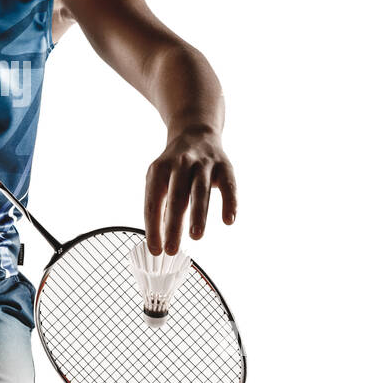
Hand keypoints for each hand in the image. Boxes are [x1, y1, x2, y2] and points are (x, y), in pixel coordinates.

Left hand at [144, 125, 236, 254]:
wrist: (195, 132)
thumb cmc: (174, 167)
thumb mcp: (160, 179)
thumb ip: (160, 206)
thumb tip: (158, 241)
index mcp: (158, 170)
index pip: (153, 202)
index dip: (153, 227)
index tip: (155, 250)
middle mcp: (180, 164)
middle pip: (176, 198)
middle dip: (173, 226)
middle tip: (171, 250)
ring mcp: (203, 164)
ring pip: (200, 191)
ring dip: (198, 215)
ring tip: (196, 237)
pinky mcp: (224, 165)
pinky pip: (228, 185)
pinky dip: (229, 202)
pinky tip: (229, 220)